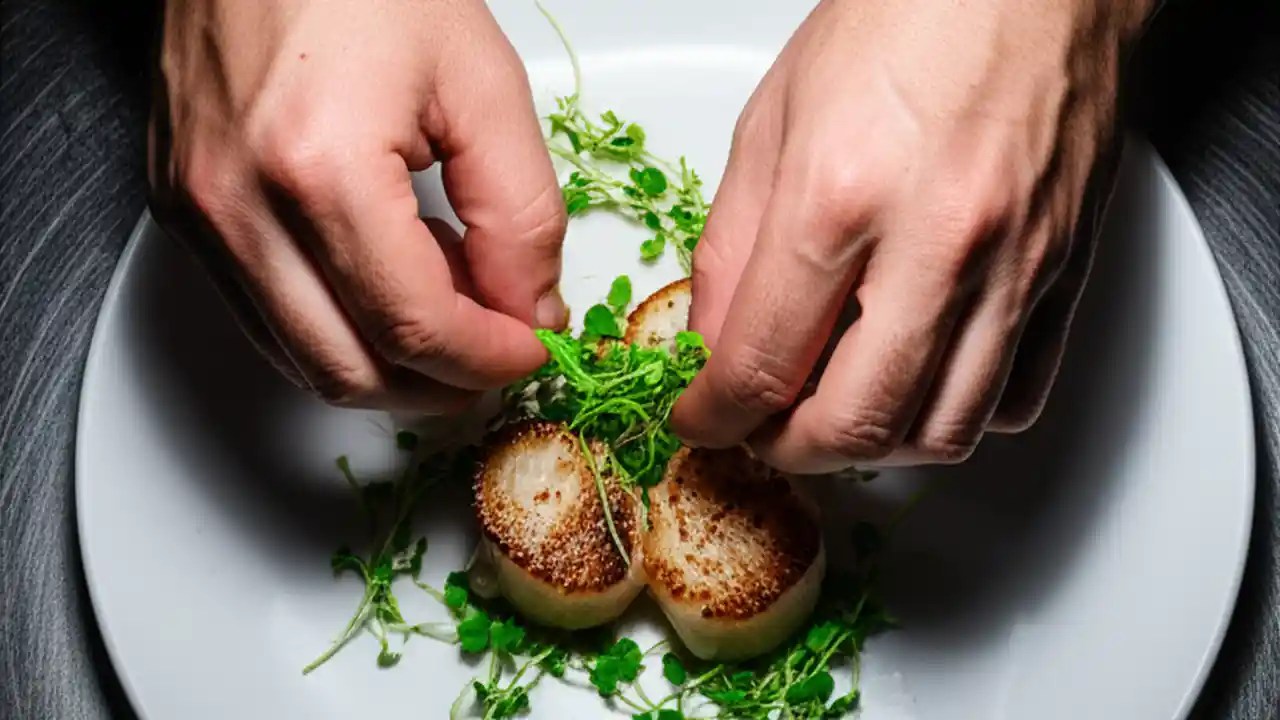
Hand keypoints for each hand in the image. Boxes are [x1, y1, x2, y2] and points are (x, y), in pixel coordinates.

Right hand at [149, 0, 566, 411]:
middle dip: (442, 384)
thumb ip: (522, 214)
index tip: (533, 345)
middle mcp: (237, 206)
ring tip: (450, 301)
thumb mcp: (483, 84)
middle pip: (351, 371)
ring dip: (393, 361)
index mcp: (318, 168)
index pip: (413, 327)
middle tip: (500, 349)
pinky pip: (269, 319)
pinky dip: (342, 324)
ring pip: (304, 362)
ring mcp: (199, 215)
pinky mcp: (185, 212)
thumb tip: (529, 312)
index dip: (488, 359)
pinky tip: (390, 274)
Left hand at [674, 0, 1152, 470]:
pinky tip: (915, 381)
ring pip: (940, 432)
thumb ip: (734, 245)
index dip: (714, 414)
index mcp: (842, 195)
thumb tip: (714, 340)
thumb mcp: (773, 117)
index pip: (761, 362)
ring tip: (830, 412)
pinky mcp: (1066, 275)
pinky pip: (1014, 400)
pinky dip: (952, 417)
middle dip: (786, 451)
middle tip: (759, 430)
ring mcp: (1014, 267)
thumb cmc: (907, 19)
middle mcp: (938, 244)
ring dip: (869, 448)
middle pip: (853, 423)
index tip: (700, 419)